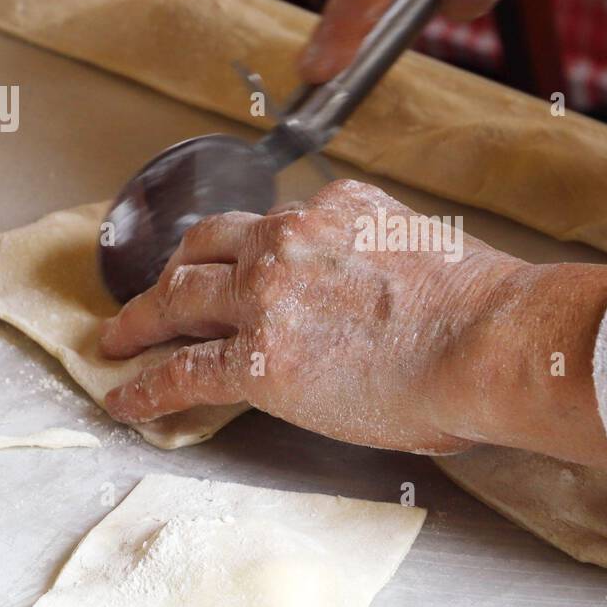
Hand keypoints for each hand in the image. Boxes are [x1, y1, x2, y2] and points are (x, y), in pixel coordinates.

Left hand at [101, 180, 606, 465]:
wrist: (489, 338)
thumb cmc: (485, 310)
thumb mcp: (430, 256)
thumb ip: (387, 270)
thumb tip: (389, 315)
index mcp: (338, 210)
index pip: (274, 226)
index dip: (247, 251)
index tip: (238, 267)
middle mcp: (291, 239)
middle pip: (207, 246)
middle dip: (175, 269)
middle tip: (156, 292)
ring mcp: (266, 294)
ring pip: (179, 297)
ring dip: (141, 319)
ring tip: (117, 339)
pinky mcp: (257, 357)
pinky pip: (182, 370)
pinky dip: (146, 384)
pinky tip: (127, 396)